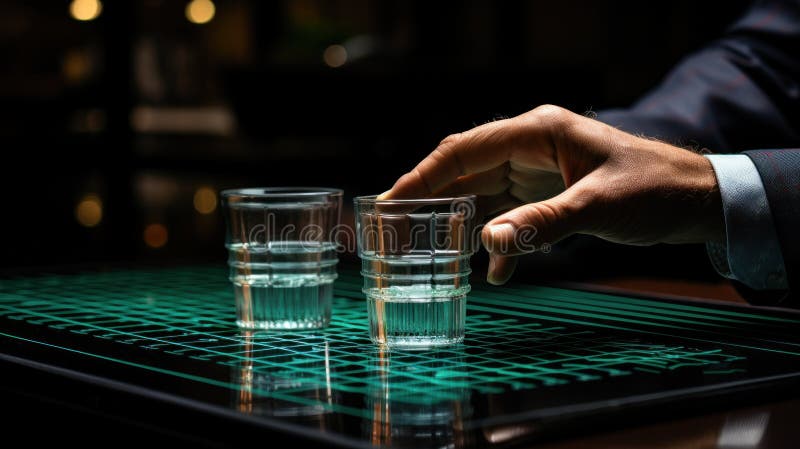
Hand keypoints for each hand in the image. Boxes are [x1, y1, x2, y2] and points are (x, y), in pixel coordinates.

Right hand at [380, 105, 723, 284]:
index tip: (388, 203)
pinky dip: (500, 243)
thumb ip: (542, 222)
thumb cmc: (656, 189)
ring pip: (483, 195)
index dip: (422, 176)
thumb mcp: (598, 207)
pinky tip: (494, 272)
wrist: (700, 200)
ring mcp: (539, 172)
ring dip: (457, 223)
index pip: (464, 150)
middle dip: (428, 201)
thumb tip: (485, 243)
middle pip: (464, 172)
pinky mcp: (550, 195)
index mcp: (538, 132)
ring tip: (422, 251)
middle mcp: (531, 147)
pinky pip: (511, 217)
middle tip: (390, 231)